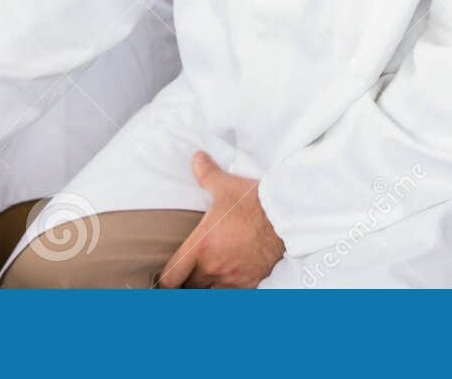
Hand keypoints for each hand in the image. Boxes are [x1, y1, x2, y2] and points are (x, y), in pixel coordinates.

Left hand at [156, 153, 284, 287]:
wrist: (285, 215)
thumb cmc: (252, 201)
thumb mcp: (226, 186)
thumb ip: (207, 174)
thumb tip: (197, 157)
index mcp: (201, 247)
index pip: (171, 278)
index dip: (166, 280)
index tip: (166, 277)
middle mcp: (214, 267)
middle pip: (189, 290)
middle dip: (187, 284)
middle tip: (187, 277)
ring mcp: (233, 278)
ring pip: (210, 295)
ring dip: (208, 289)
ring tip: (209, 280)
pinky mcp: (251, 282)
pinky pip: (234, 295)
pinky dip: (230, 290)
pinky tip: (232, 281)